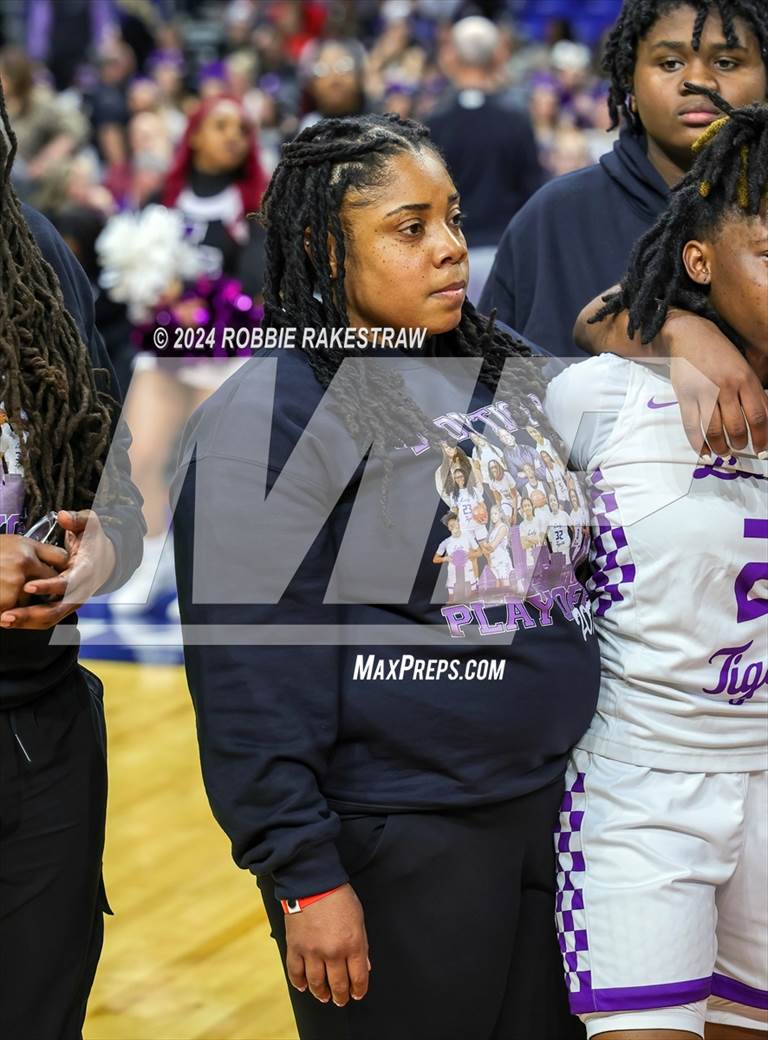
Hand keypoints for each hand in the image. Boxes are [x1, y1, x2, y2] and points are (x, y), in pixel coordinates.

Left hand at [0, 510, 115, 629]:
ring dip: (27, 621)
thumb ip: (78, 519)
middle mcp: (80, 591)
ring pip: (50, 618)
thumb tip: (65, 517)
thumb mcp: (90, 524)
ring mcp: (72, 601)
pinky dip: (29, 621)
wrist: (106, 559)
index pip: (67, 583)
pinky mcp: (64, 607)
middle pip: (56, 609)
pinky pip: (46, 618)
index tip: (28, 586)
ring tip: (4, 619)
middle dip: (32, 614)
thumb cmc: (94, 541)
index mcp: (85, 571)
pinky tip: (9, 619)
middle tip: (7, 614)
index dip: (49, 586)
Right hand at [285, 884, 369, 1006]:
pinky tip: (303, 986)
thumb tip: (364, 966)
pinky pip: (295, 973)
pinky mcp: (295, 947)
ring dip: (321, 993)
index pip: (358, 978)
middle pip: (338, 985)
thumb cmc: (338, 896)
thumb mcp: (358, 919)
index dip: (359, 990)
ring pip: (316, 983)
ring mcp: (312, 951)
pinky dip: (299, 983)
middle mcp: (333, 952)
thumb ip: (362, 945)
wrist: (313, 882)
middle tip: (340, 1000)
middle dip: (341, 996)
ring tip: (323, 996)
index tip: (357, 994)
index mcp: (352, 944)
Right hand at [660, 313, 767, 458]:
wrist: (691, 335)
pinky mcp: (685, 396)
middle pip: (737, 426)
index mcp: (745, 379)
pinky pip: (692, 426)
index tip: (762, 449)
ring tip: (724, 452)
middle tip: (740, 448)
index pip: (759, 416)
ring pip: (714, 430)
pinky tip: (705, 452)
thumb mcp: (744, 369)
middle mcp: (727, 386)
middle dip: (740, 443)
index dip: (762, 437)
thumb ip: (754, 393)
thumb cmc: (720, 353)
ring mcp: (704, 392)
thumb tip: (764, 420)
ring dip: (721, 447)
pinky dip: (699, 444)